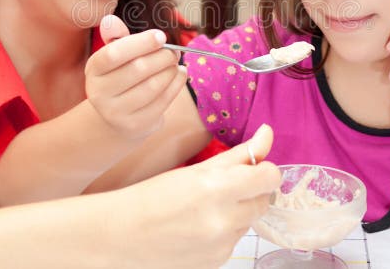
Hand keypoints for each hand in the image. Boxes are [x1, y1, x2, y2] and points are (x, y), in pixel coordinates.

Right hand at [84, 15, 186, 138]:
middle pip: (138, 69)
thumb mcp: (115, 56)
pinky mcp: (135, 125)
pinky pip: (162, 102)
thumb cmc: (120, 76)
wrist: (117, 116)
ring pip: (153, 86)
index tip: (161, 36)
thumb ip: (115, 37)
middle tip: (174, 51)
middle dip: (162, 57)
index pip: (114, 53)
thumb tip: (110, 20)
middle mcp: (99, 92)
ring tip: (175, 63)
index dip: (141, 43)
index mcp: (93, 69)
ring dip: (171, 71)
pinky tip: (179, 75)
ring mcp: (116, 112)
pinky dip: (176, 85)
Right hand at [124, 124, 280, 268]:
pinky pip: (235, 241)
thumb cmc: (153, 196)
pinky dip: (225, 232)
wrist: (120, 235)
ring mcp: (221, 246)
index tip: (255, 168)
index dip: (265, 170)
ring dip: (237, 213)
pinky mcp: (217, 263)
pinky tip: (198, 227)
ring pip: (249, 222)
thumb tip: (267, 134)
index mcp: (217, 188)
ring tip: (204, 209)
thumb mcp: (196, 169)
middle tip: (223, 187)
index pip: (269, 178)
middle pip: (264, 201)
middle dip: (251, 192)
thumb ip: (239, 154)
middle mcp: (223, 221)